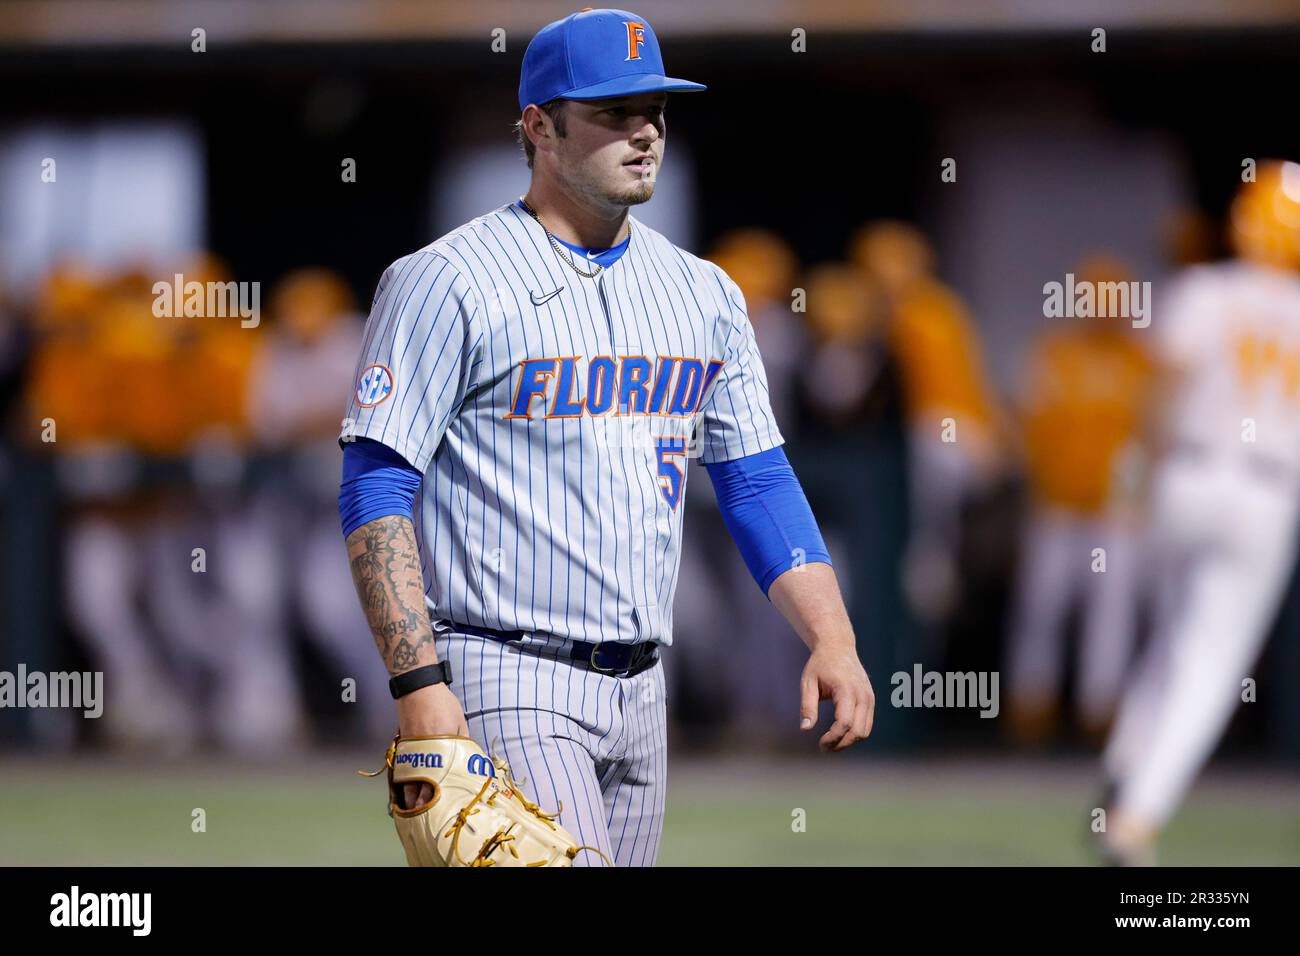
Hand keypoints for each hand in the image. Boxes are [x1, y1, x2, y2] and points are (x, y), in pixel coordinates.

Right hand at [395, 682, 468, 808]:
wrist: (419, 687)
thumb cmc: (443, 703)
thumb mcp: (460, 723)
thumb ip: (462, 743)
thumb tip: (466, 761)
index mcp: (439, 746)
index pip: (436, 777)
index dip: (435, 794)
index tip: (436, 807)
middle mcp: (422, 751)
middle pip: (418, 782)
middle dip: (419, 800)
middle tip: (422, 815)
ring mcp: (410, 748)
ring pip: (407, 777)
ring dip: (409, 793)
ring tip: (411, 809)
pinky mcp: (404, 745)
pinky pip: (403, 768)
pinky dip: (403, 780)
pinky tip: (403, 789)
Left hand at [799, 642, 874, 751]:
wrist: (838, 647)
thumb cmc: (819, 665)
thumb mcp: (808, 683)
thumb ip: (807, 706)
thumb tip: (805, 729)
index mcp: (846, 689)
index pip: (844, 722)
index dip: (833, 738)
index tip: (820, 744)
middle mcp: (862, 695)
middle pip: (857, 731)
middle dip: (841, 744)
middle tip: (824, 748)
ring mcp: (869, 697)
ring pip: (865, 731)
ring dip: (849, 742)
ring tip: (831, 743)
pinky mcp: (870, 700)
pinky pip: (866, 724)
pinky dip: (854, 733)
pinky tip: (839, 734)